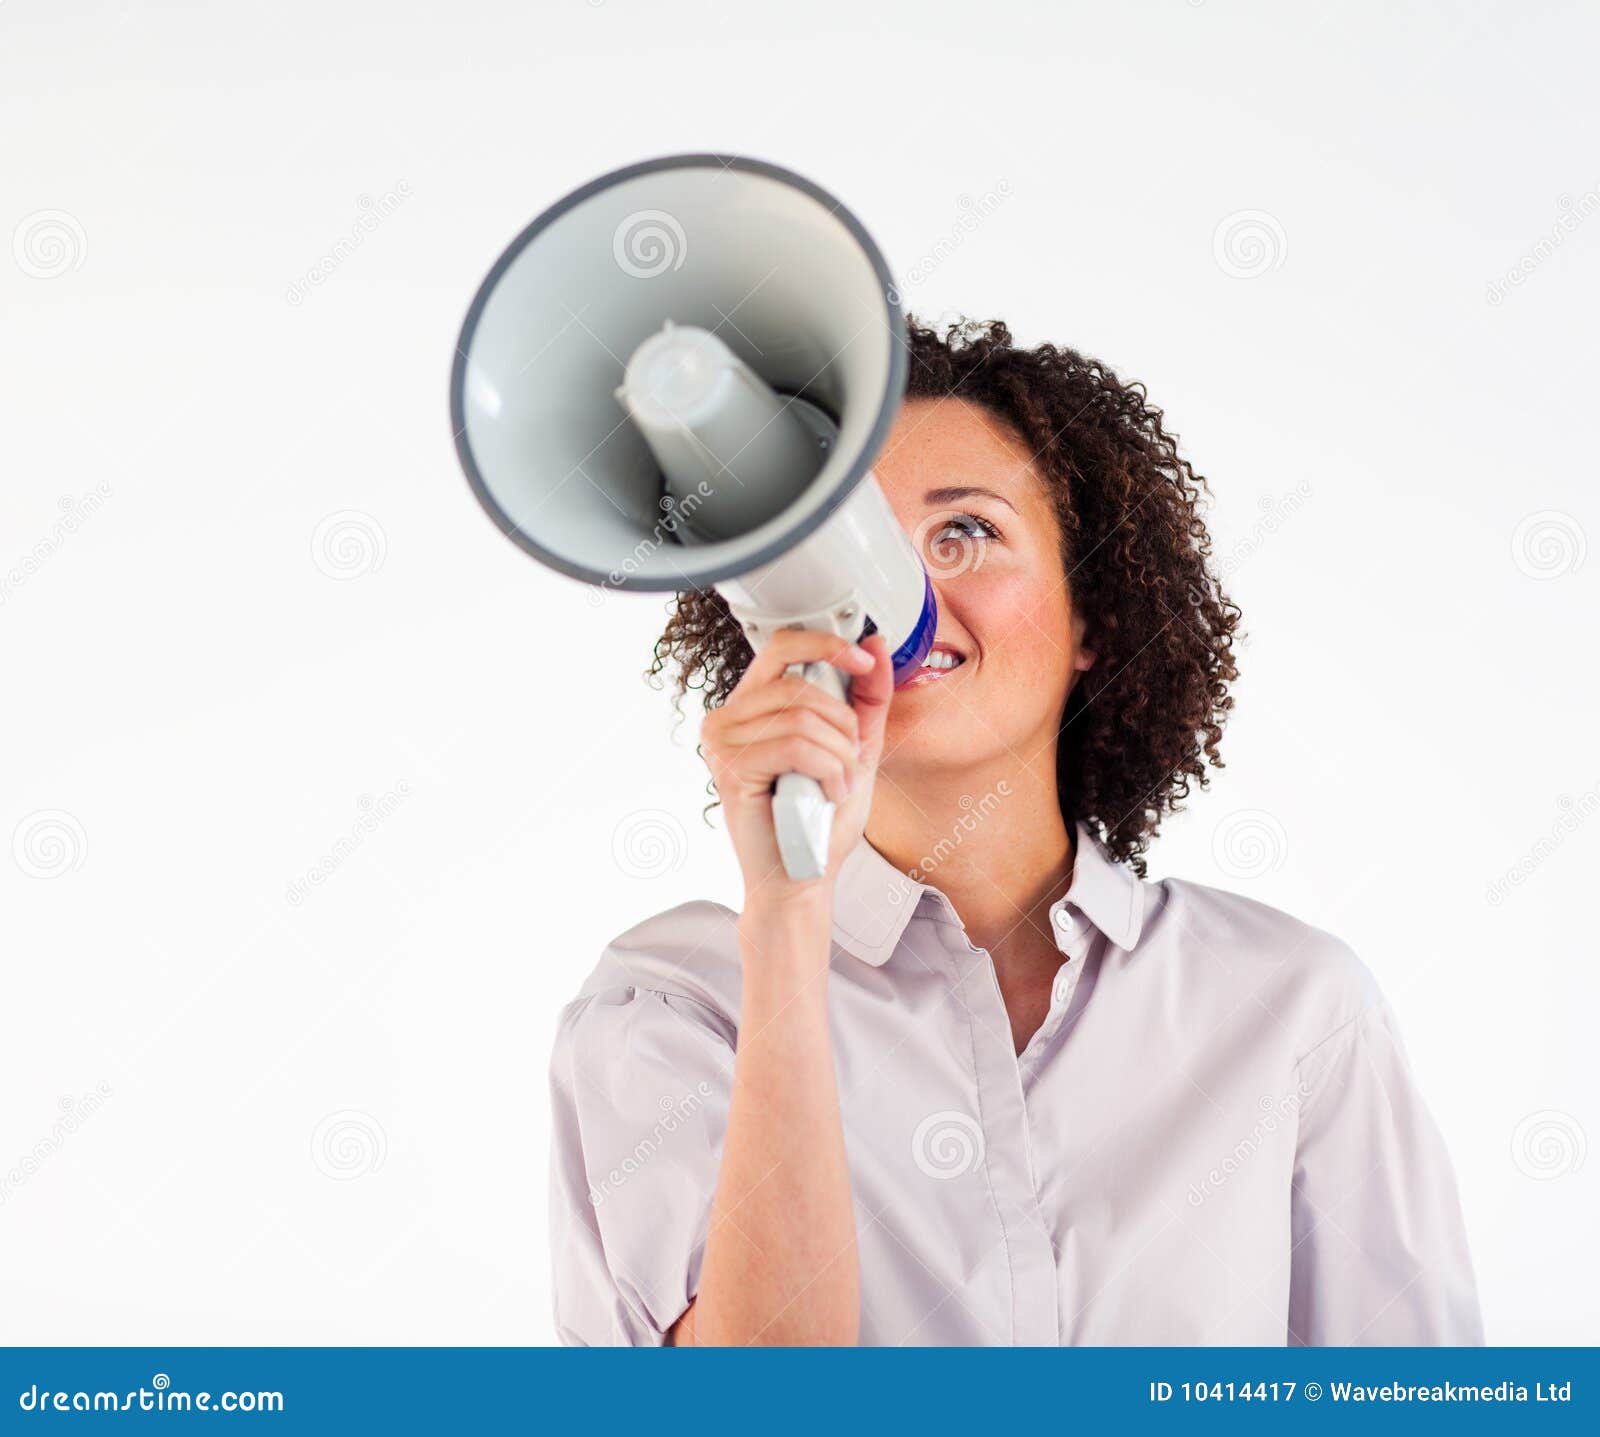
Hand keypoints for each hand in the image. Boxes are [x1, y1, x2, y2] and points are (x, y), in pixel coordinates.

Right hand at [701, 629, 893, 917]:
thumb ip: (865, 698)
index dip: (825, 644)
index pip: (782, 646)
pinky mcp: (730, 769)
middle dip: (844, 724)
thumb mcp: (855, 748)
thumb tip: (875, 645)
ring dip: (840, 756)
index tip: (862, 660)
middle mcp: (728, 718)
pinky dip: (828, 772)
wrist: (801, 879)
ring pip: (802, 717)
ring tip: (839, 786)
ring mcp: (723, 743)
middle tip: (849, 761)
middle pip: (800, 684)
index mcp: (753, 706)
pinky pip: (796, 748)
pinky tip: (827, 795)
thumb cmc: (820, 820)